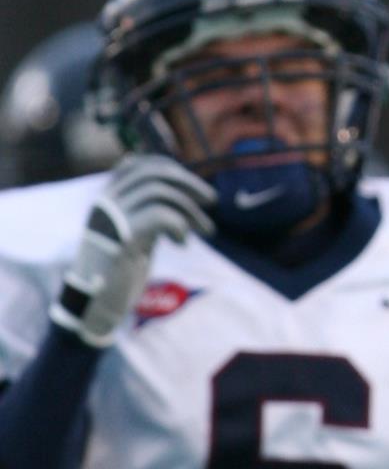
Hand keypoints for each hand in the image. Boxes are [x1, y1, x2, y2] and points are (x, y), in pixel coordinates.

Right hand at [52, 155, 214, 345]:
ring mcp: (109, 219)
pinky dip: (180, 225)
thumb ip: (149, 210)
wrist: (96, 303)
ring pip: (159, 192)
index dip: (171, 169)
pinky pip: (159, 215)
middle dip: (189, 184)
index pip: (139, 165)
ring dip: (191, 210)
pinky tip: (183, 243)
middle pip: (152, 175)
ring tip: (208, 230)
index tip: (195, 189)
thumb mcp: (137, 233)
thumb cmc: (121, 270)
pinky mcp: (120, 238)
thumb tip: (180, 188)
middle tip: (212, 201)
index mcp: (107, 198)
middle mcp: (105, 203)